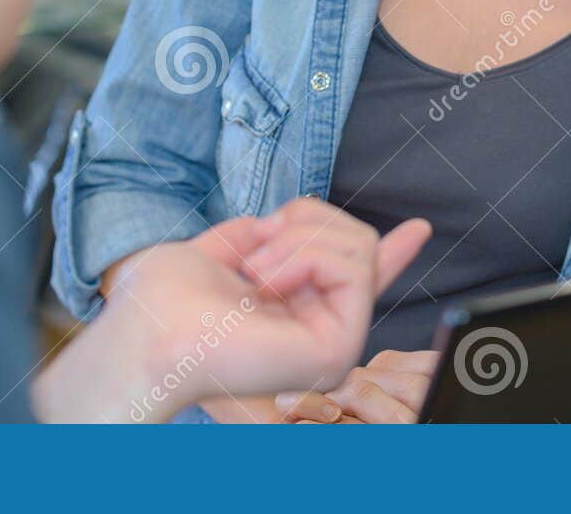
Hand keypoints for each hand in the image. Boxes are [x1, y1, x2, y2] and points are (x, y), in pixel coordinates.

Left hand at [84, 200, 429, 419]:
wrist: (150, 327)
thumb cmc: (171, 299)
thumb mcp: (227, 246)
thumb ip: (270, 235)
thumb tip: (295, 222)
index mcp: (298, 311)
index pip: (359, 279)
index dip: (392, 252)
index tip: (419, 228)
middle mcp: (323, 331)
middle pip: (357, 239)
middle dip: (305, 220)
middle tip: (257, 250)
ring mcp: (336, 344)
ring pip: (359, 245)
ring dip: (296, 239)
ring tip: (254, 272)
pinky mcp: (340, 349)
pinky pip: (352, 266)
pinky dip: (303, 256)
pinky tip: (267, 283)